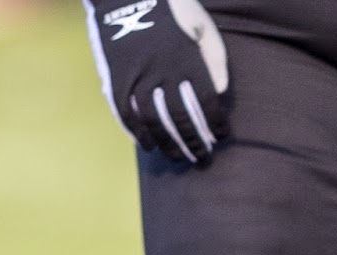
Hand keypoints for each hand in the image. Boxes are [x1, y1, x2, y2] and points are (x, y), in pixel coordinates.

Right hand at [84, 0, 229, 162]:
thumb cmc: (173, 8)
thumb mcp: (203, 25)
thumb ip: (216, 59)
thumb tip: (221, 94)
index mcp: (187, 59)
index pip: (207, 102)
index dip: (216, 124)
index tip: (221, 137)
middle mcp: (163, 71)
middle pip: (182, 117)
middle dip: (194, 142)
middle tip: (202, 157)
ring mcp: (137, 74)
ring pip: (154, 120)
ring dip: (167, 143)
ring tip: (177, 157)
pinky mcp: (115, 75)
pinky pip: (125, 111)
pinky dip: (136, 132)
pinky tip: (146, 144)